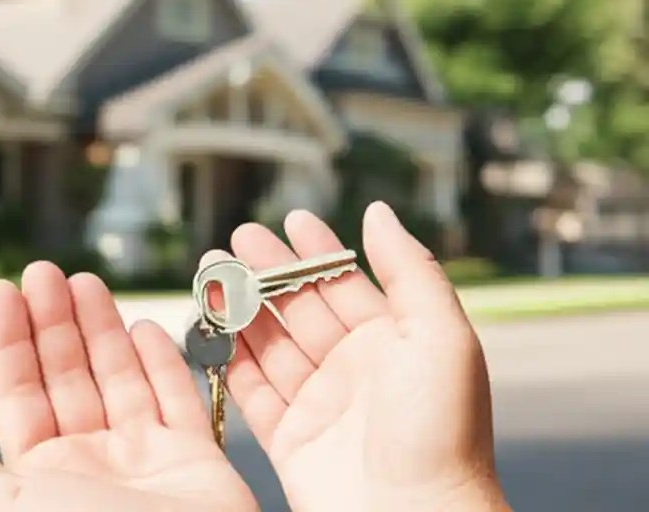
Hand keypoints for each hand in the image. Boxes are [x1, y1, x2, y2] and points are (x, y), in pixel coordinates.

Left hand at [0, 262, 257, 510]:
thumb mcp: (6, 505)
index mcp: (39, 478)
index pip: (18, 394)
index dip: (8, 342)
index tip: (1, 290)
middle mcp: (89, 466)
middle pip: (66, 378)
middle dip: (55, 323)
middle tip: (44, 270)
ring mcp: (143, 461)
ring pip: (117, 380)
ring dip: (102, 330)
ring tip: (86, 280)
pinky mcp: (194, 460)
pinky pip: (175, 400)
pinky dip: (161, 362)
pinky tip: (145, 325)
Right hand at [219, 202, 508, 510]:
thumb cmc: (442, 430)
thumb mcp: (441, 334)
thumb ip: (408, 268)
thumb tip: (376, 213)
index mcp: (394, 344)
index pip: (347, 285)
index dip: (319, 251)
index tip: (292, 219)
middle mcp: (355, 371)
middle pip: (300, 309)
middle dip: (267, 272)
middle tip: (235, 238)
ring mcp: (320, 405)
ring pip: (270, 345)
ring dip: (240, 307)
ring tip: (210, 271)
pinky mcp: (289, 439)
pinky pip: (251, 390)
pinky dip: (229, 359)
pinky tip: (210, 329)